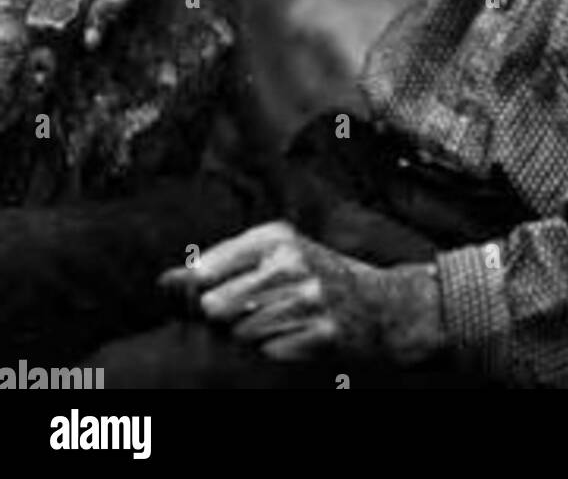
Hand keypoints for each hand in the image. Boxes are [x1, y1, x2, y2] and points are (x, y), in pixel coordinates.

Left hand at [158, 221, 444, 366]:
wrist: (382, 306)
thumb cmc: (317, 276)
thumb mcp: (273, 255)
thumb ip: (217, 267)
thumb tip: (163, 282)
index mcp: (275, 236)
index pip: (204, 270)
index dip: (194, 291)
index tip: (202, 296)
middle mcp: (291, 262)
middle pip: (215, 307)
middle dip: (223, 317)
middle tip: (248, 310)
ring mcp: (307, 300)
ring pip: (239, 334)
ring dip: (250, 335)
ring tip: (278, 321)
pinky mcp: (319, 335)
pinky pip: (266, 354)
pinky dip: (273, 350)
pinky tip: (294, 335)